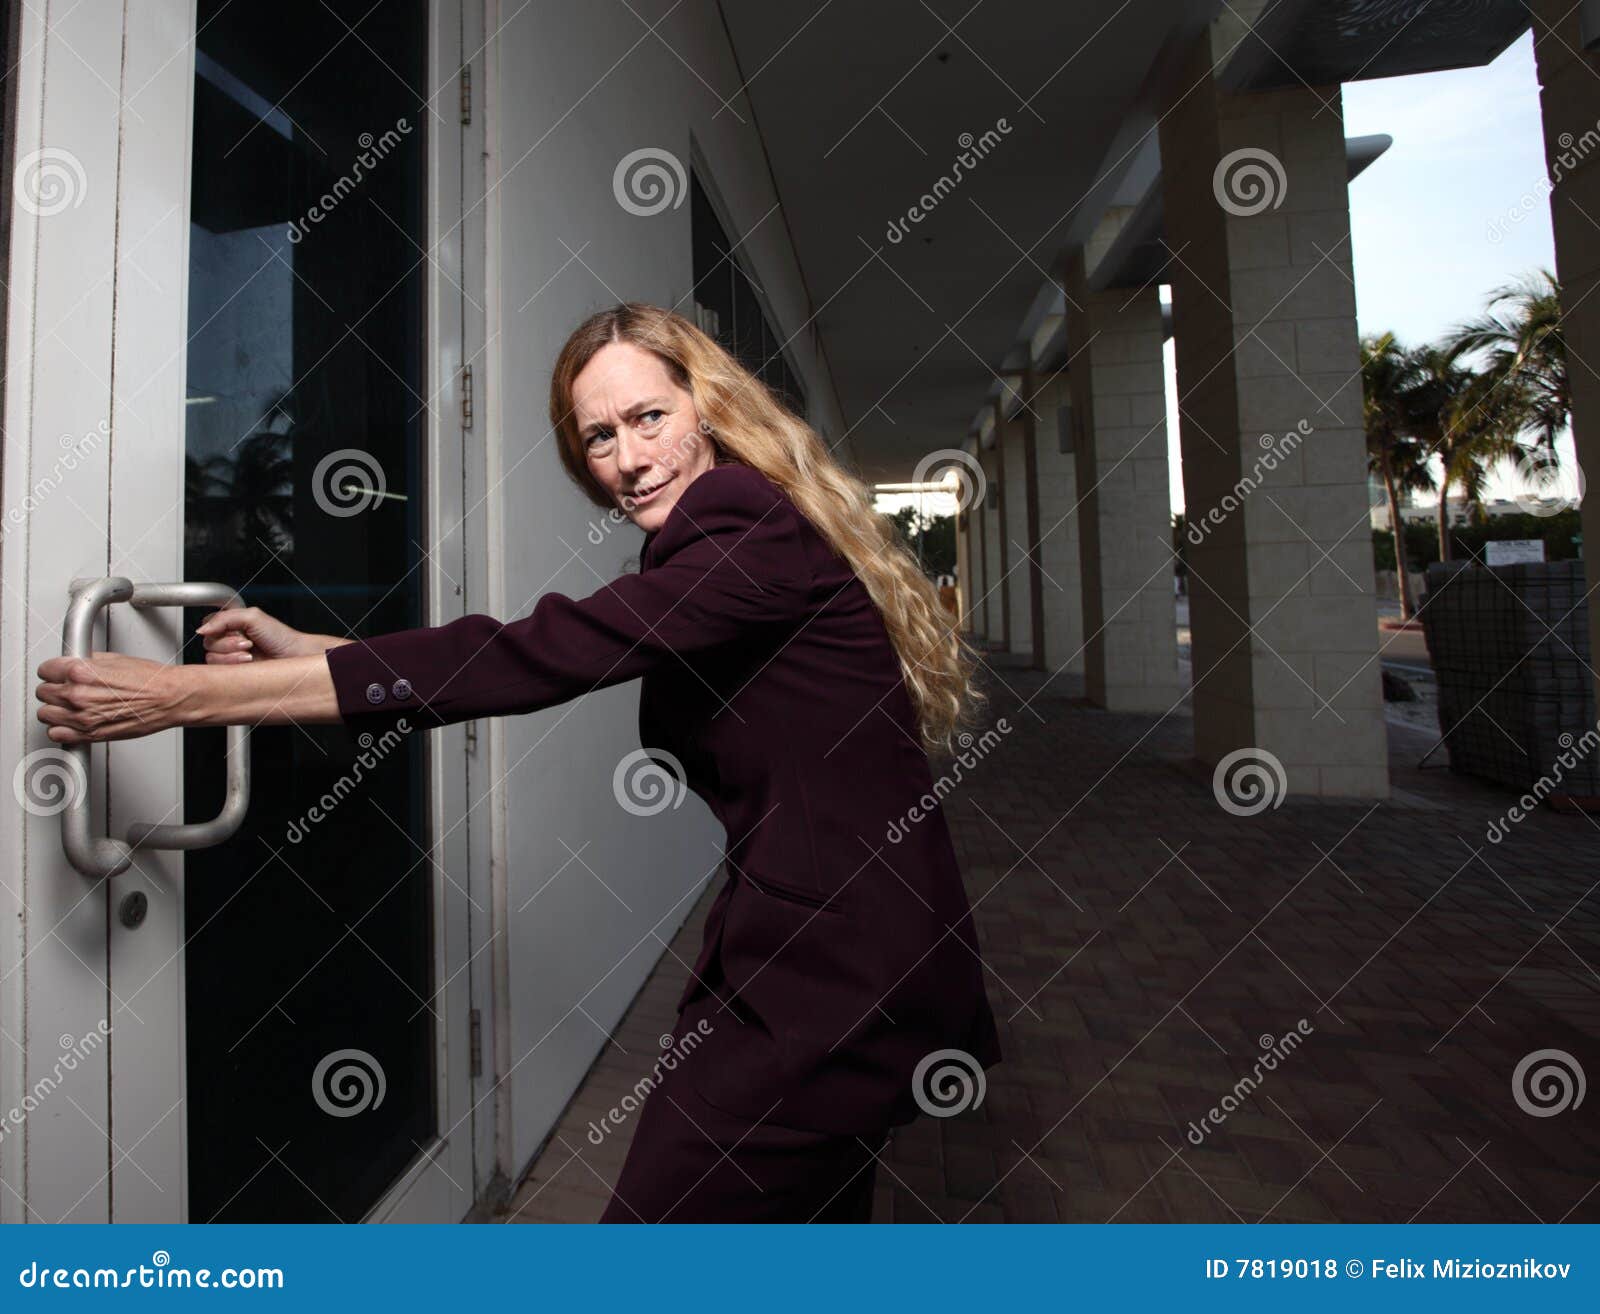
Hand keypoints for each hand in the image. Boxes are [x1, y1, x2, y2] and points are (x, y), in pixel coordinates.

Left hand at [35, 652, 190, 743]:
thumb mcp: (115, 659)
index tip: (57, 673)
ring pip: (45, 714)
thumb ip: (87, 662)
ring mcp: (83, 717)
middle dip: (52, 688)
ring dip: (54, 709)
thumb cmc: (151, 680)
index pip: (45, 670)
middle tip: (64, 688)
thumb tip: (73, 664)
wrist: (170, 699)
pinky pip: (56, 734)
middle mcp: (78, 695)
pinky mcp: (91, 734)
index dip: (52, 670)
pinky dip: (60, 729)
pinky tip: (70, 721)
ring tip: (67, 705)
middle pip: (43, 692)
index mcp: (81, 672)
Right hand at [196, 605, 326, 662]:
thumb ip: (224, 618)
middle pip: (208, 642)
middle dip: (227, 643)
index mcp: (232, 624)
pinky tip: (247, 661)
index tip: (234, 629)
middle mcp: (229, 640)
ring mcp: (231, 657)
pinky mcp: (233, 672)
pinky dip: (232, 664)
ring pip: (211, 657)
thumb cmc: (279, 636)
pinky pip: (218, 670)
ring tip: (249, 653)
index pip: (208, 624)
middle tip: (247, 642)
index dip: (217, 627)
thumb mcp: (252, 617)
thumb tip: (201, 629)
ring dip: (231, 655)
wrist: (294, 656)